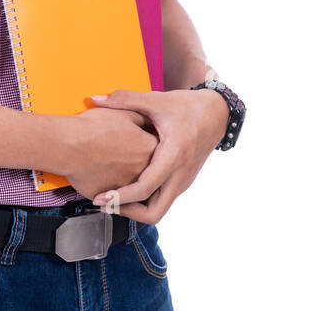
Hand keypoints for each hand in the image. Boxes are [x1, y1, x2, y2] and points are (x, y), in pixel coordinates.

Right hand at [58, 106, 158, 202]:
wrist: (68, 145)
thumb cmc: (92, 128)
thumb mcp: (123, 112)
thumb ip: (141, 117)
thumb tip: (146, 119)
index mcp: (149, 148)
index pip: (158, 147)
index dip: (147, 140)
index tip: (140, 138)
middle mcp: (143, 170)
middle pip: (147, 167)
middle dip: (138, 161)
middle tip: (125, 153)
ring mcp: (129, 186)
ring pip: (133, 184)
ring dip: (127, 177)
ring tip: (114, 165)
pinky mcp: (112, 197)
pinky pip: (117, 196)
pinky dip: (112, 189)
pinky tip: (103, 176)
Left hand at [87, 87, 228, 223]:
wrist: (217, 113)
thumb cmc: (187, 106)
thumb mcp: (156, 100)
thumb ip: (124, 99)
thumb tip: (94, 98)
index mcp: (173, 155)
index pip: (146, 188)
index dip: (121, 197)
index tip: (101, 198)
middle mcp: (181, 174)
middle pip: (155, 212)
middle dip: (128, 212)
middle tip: (105, 204)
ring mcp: (183, 181)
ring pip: (159, 209)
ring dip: (136, 209)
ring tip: (112, 199)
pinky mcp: (183, 181)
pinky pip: (162, 199)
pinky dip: (145, 200)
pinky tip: (127, 188)